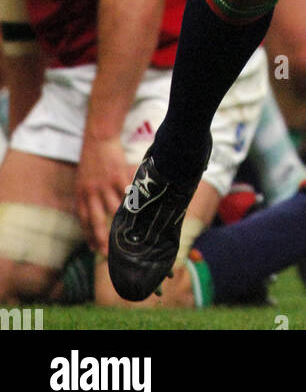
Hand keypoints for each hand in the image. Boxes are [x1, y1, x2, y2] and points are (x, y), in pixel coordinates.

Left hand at [76, 133, 132, 254]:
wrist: (98, 139)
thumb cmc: (92, 162)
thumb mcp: (83, 182)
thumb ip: (87, 200)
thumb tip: (94, 220)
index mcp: (80, 195)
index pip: (83, 223)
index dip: (89, 237)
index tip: (96, 249)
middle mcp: (90, 193)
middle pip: (96, 222)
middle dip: (103, 239)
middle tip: (109, 252)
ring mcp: (104, 185)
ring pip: (113, 211)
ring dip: (121, 224)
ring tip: (130, 235)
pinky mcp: (117, 177)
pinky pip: (126, 195)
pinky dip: (132, 205)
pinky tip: (138, 213)